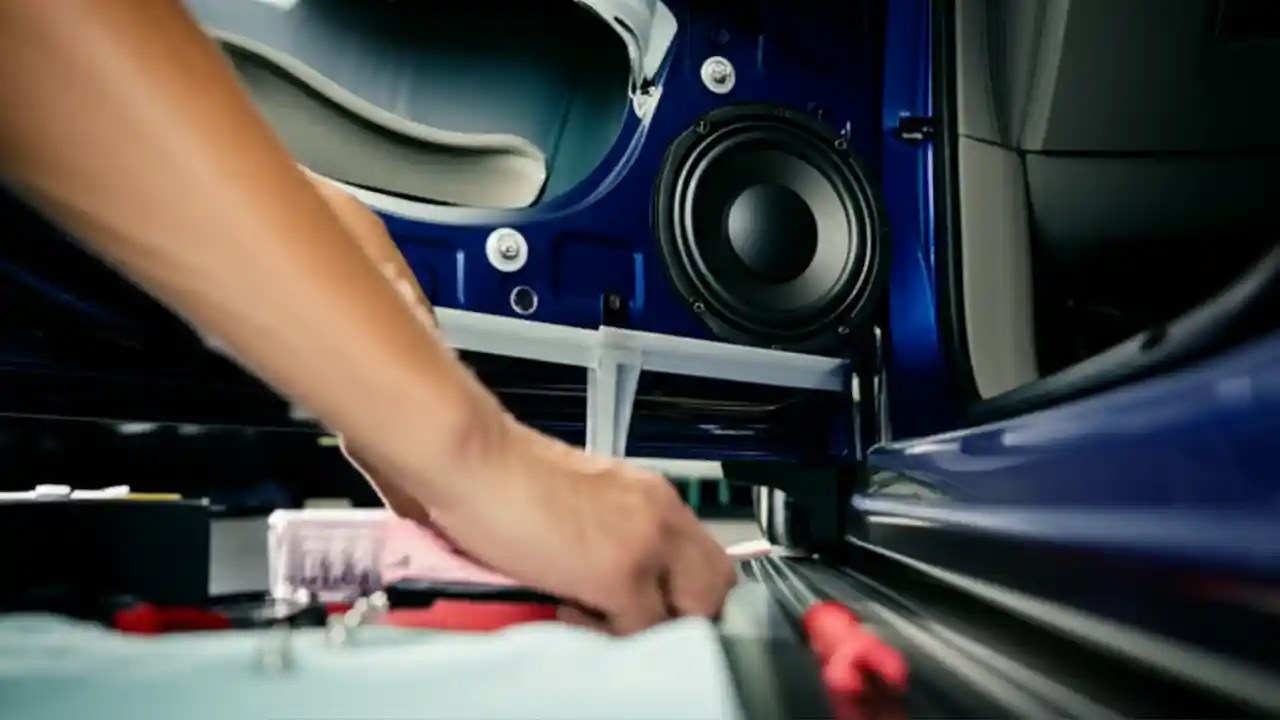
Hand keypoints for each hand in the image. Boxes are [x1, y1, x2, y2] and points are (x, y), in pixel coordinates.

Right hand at [342, 412, 736, 634]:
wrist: (474, 458)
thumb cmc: (506, 477)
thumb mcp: (580, 501)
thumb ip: (611, 534)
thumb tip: (615, 578)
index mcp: (652, 496)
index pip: (706, 558)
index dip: (686, 593)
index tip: (659, 609)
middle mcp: (661, 514)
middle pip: (714, 585)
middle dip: (683, 614)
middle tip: (637, 624)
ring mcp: (646, 545)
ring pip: (687, 612)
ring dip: (651, 627)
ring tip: (600, 621)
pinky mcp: (620, 573)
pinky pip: (640, 631)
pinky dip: (611, 637)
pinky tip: (571, 615)